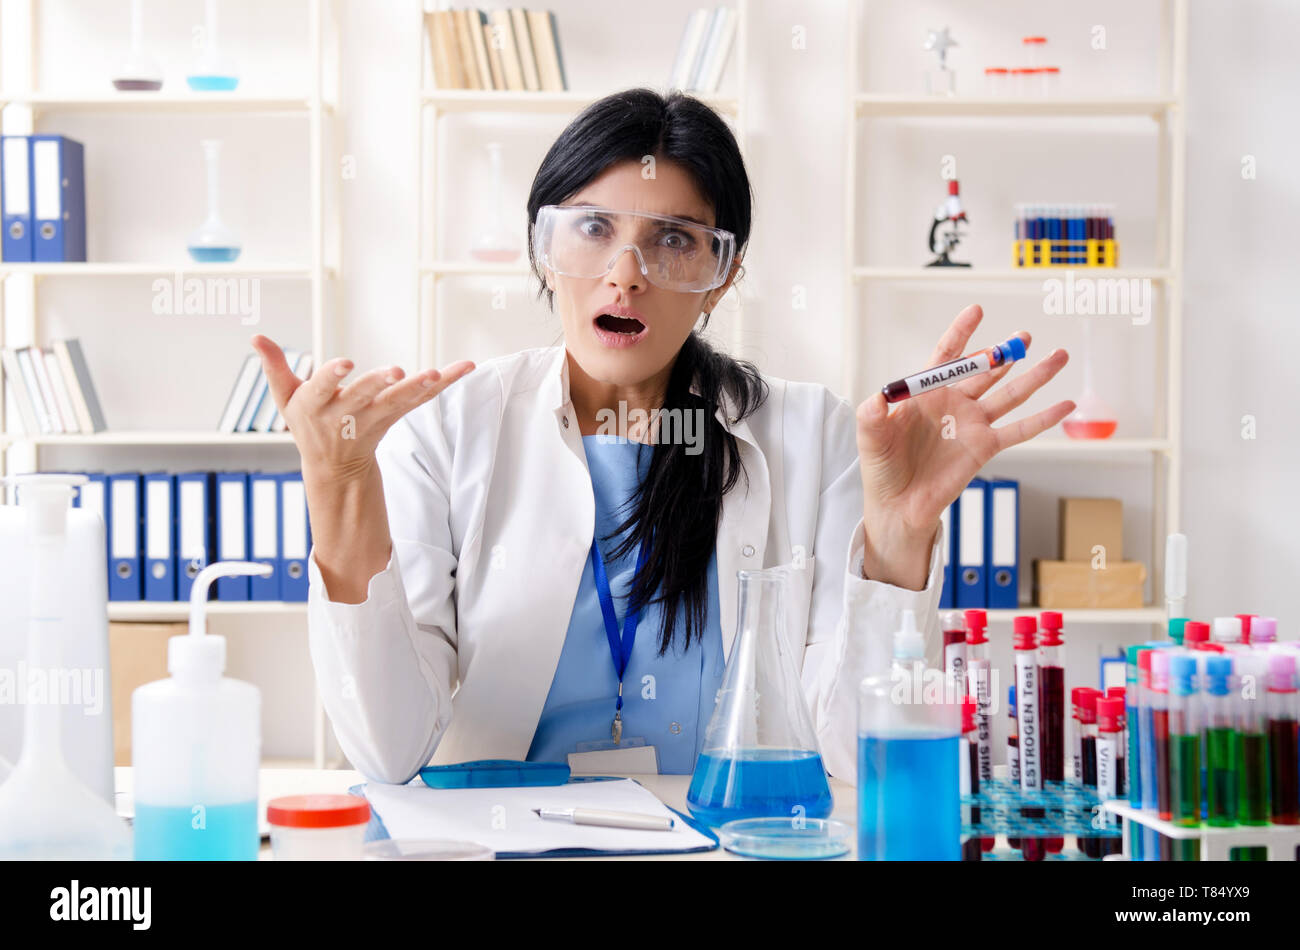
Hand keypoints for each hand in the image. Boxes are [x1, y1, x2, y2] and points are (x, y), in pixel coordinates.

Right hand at [250, 335, 475, 483]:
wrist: (333, 466)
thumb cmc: (307, 424)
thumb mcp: (285, 399)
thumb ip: (274, 368)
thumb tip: (255, 336)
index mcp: (315, 406)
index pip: (322, 389)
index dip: (332, 377)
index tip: (345, 363)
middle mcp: (345, 414)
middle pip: (364, 398)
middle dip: (378, 385)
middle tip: (395, 371)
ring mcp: (373, 419)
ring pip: (397, 402)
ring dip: (416, 388)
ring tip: (434, 374)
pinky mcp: (396, 417)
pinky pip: (421, 400)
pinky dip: (444, 384)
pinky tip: (465, 367)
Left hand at [855, 304, 1073, 588]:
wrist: (898, 504)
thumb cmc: (882, 467)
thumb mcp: (870, 435)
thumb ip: (873, 413)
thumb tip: (880, 396)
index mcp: (926, 393)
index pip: (946, 356)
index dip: (961, 333)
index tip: (976, 310)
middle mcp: (953, 403)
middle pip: (985, 370)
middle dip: (1004, 352)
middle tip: (1023, 336)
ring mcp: (972, 424)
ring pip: (1009, 393)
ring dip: (1034, 375)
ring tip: (1058, 356)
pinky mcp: (985, 447)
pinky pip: (1020, 430)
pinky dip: (1044, 418)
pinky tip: (1066, 405)